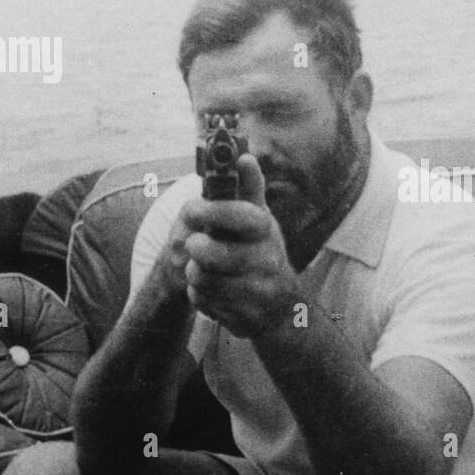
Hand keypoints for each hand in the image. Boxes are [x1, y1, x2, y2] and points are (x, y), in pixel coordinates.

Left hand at [182, 154, 298, 336]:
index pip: (242, 216)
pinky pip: (203, 301)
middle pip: (211, 252)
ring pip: (202, 278)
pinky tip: (214, 290)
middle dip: (196, 248)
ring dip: (196, 273)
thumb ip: (249, 191)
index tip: (192, 208)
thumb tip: (244, 157)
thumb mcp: (261, 222)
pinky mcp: (242, 317)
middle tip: (196, 244)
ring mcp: (255, 292)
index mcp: (266, 232)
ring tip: (205, 268)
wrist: (282, 309)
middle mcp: (266, 261)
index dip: (213, 210)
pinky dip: (201, 295)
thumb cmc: (264, 254)